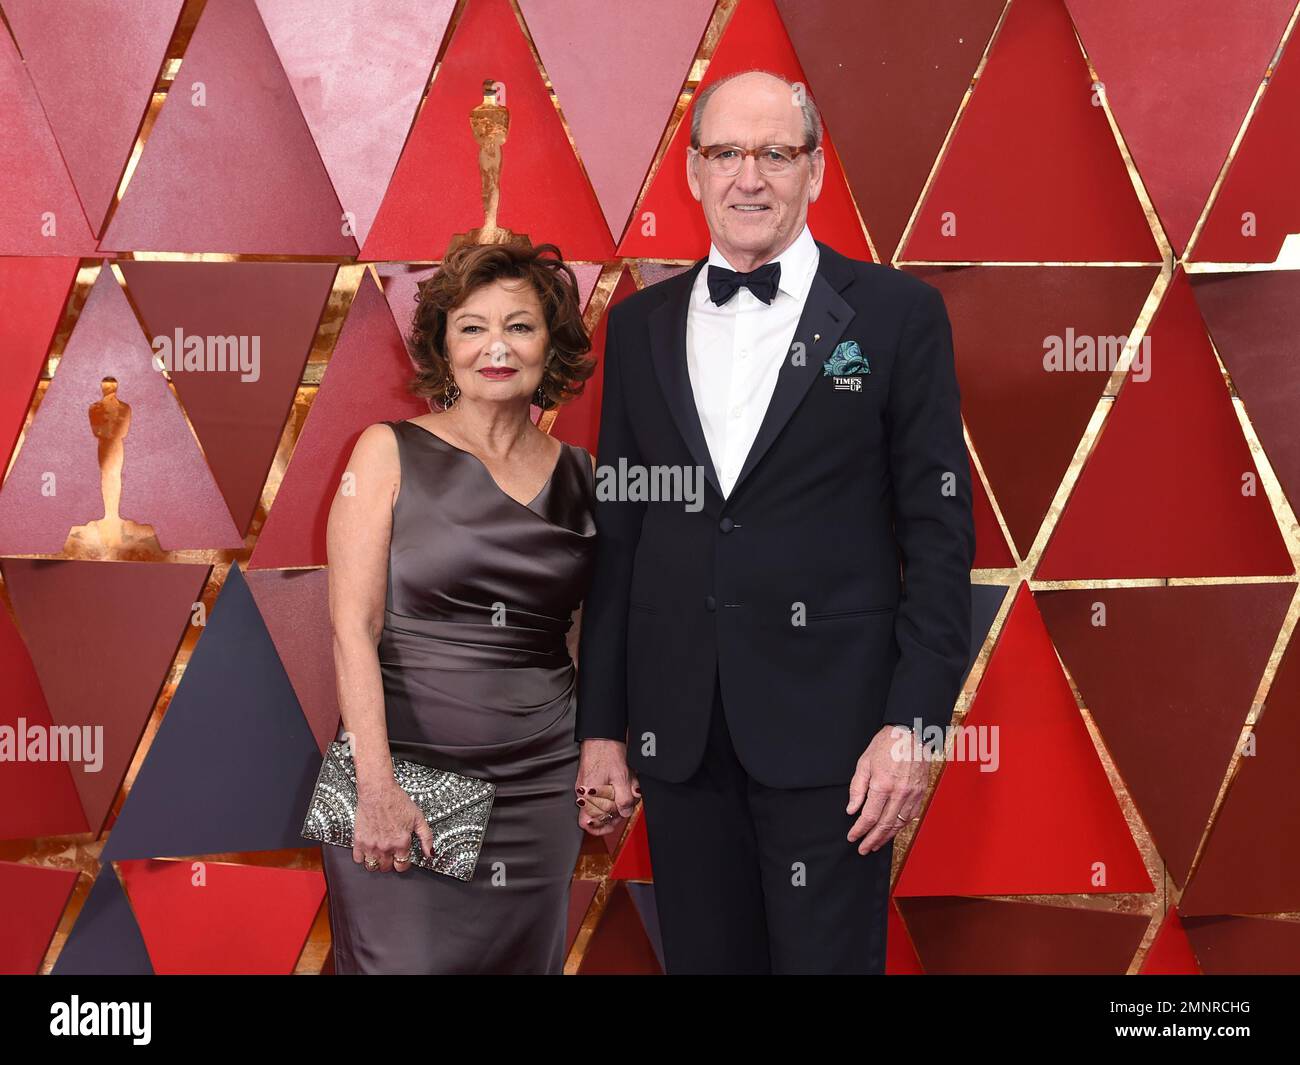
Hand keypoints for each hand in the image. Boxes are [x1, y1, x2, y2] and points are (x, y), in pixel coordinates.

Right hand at [353, 779, 434, 871]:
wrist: (378, 790)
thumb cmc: (397, 800)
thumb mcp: (418, 818)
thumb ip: (426, 838)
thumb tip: (430, 854)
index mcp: (401, 843)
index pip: (402, 866)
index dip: (403, 863)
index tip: (402, 858)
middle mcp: (386, 847)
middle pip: (386, 868)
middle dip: (390, 863)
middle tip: (390, 853)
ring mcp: (371, 845)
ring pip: (372, 867)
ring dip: (376, 863)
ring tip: (379, 854)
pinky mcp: (359, 840)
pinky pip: (357, 859)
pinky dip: (362, 857)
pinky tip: (367, 849)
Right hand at [575, 738, 639, 835]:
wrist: (602, 735)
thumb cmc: (608, 752)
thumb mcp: (621, 776)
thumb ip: (623, 798)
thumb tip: (624, 812)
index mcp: (588, 795)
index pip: (587, 823)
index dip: (601, 828)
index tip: (613, 825)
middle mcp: (583, 794)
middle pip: (596, 816)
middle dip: (613, 814)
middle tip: (626, 807)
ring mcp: (585, 787)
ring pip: (599, 805)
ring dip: (613, 803)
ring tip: (625, 793)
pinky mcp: (589, 780)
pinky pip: (599, 795)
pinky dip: (610, 794)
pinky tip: (620, 787)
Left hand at [846, 724, 926, 854]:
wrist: (910, 733)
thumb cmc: (886, 745)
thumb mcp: (864, 763)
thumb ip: (857, 788)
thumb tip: (852, 809)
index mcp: (883, 786)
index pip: (869, 817)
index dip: (859, 830)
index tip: (852, 837)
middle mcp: (899, 794)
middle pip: (884, 825)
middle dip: (872, 840)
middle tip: (863, 849)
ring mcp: (912, 795)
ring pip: (899, 824)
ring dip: (886, 837)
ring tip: (875, 844)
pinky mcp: (921, 793)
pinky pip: (910, 817)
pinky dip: (900, 827)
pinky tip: (891, 831)